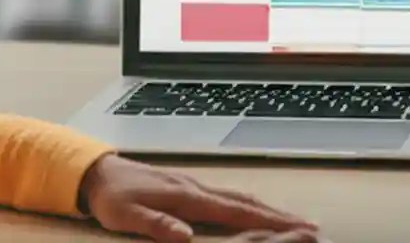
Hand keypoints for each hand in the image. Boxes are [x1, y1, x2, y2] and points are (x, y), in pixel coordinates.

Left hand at [78, 154, 318, 241]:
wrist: (98, 172)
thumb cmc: (112, 197)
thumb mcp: (127, 215)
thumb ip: (156, 225)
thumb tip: (186, 237)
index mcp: (188, 196)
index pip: (237, 212)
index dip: (268, 222)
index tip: (296, 228)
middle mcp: (198, 188)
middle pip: (248, 203)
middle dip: (280, 216)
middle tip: (311, 226)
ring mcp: (196, 186)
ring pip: (241, 198)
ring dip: (269, 209)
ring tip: (293, 220)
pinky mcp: (189, 188)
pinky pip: (229, 197)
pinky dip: (250, 205)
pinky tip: (255, 210)